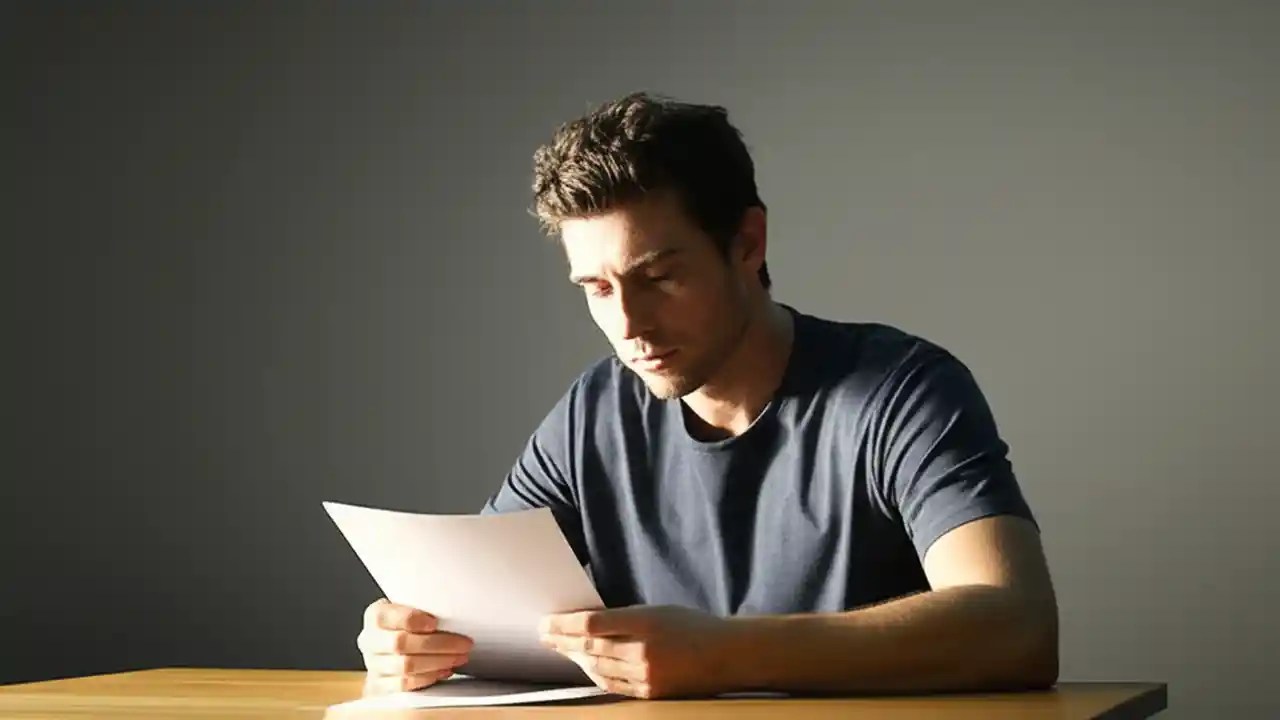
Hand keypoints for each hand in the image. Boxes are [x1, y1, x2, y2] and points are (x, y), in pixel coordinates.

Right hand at [357, 598, 473, 694]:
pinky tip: (445, 670)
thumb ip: (424, 608)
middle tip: (464, 643)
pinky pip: (404, 685)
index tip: (435, 623)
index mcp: (375, 615)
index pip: (388, 616)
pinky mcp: (379, 686)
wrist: (387, 651)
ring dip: (438, 662)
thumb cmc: (406, 626)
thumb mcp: (410, 609)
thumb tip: (454, 612)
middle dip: (438, 644)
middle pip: (400, 643)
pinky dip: (428, 677)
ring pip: (405, 666)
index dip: (412, 620)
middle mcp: (370, 640)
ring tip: (460, 657)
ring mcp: (373, 665)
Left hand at [538, 605, 736, 698]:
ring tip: (561, 650)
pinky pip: (612, 684)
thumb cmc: (693, 626)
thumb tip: (588, 623)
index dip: (563, 624)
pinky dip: (594, 675)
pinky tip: (584, 667)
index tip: (546, 622)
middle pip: (589, 647)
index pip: (591, 624)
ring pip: (596, 667)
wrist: (726, 654)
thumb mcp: (658, 610)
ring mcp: (645, 675)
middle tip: (545, 635)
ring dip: (575, 658)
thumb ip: (625, 618)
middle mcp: (642, 650)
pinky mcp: (650, 692)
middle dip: (562, 641)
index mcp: (644, 622)